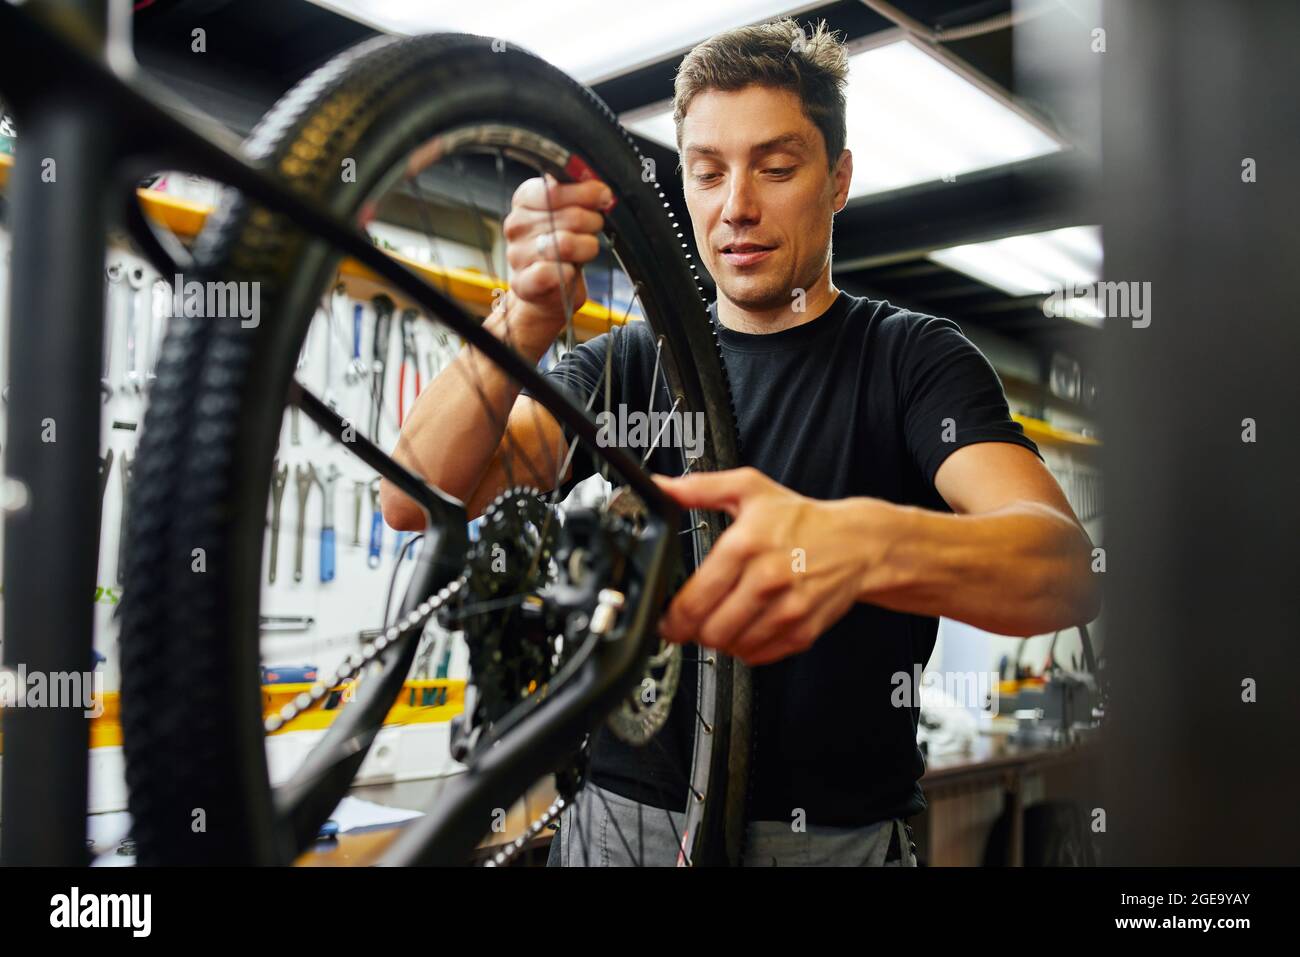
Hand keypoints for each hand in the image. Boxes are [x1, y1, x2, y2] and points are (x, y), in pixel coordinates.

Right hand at [500, 172, 612, 351]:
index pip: (556, 188)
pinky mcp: (524, 283)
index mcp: (526, 199)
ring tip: (581, 252)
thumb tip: (600, 190)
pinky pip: (555, 272)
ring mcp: (517, 254)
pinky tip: (568, 272)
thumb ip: (582, 195)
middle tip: (589, 233)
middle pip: (572, 216)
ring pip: (567, 244)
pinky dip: (569, 273)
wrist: (547, 291)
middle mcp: (516, 224)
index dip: (586, 193)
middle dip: (592, 224)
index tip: (602, 198)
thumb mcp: (572, 212)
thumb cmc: (562, 247)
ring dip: (586, 249)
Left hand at [654, 468, 889, 665]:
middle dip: (693, 631)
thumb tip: (661, 487)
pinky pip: (757, 656)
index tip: (666, 618)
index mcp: (746, 545)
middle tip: (693, 620)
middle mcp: (767, 580)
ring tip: (722, 619)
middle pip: (709, 632)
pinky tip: (747, 625)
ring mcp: (787, 610)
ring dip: (719, 639)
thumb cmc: (799, 518)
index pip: (693, 602)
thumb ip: (698, 488)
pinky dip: (746, 647)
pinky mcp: (802, 632)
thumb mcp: (748, 489)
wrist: (856, 543)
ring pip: (731, 648)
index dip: (671, 618)